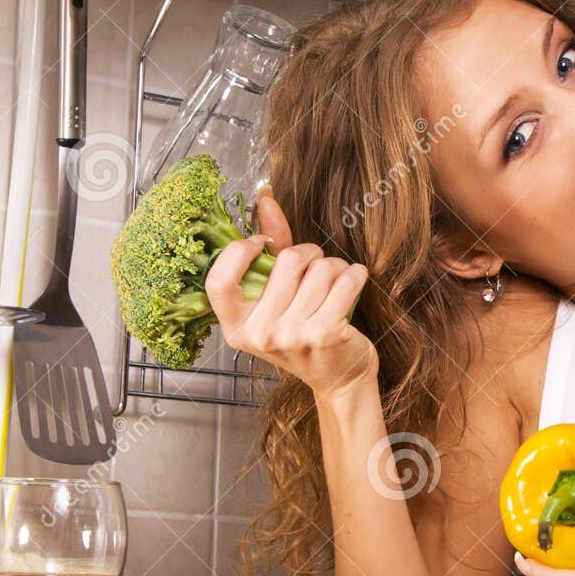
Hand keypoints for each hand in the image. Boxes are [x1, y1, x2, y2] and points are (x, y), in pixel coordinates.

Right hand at [207, 192, 376, 397]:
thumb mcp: (280, 296)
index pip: (219, 281)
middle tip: (317, 270)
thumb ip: (271, 249)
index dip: (240, 252)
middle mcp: (260, 335)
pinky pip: (345, 280)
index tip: (263, 243)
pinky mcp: (325, 334)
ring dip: (336, 267)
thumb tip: (265, 197)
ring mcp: (292, 337)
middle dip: (311, 255)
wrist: (340, 378)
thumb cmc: (306, 332)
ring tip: (335, 285)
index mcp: (236, 328)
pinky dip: (355, 275)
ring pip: (321, 268)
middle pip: (289, 261)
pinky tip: (354, 284)